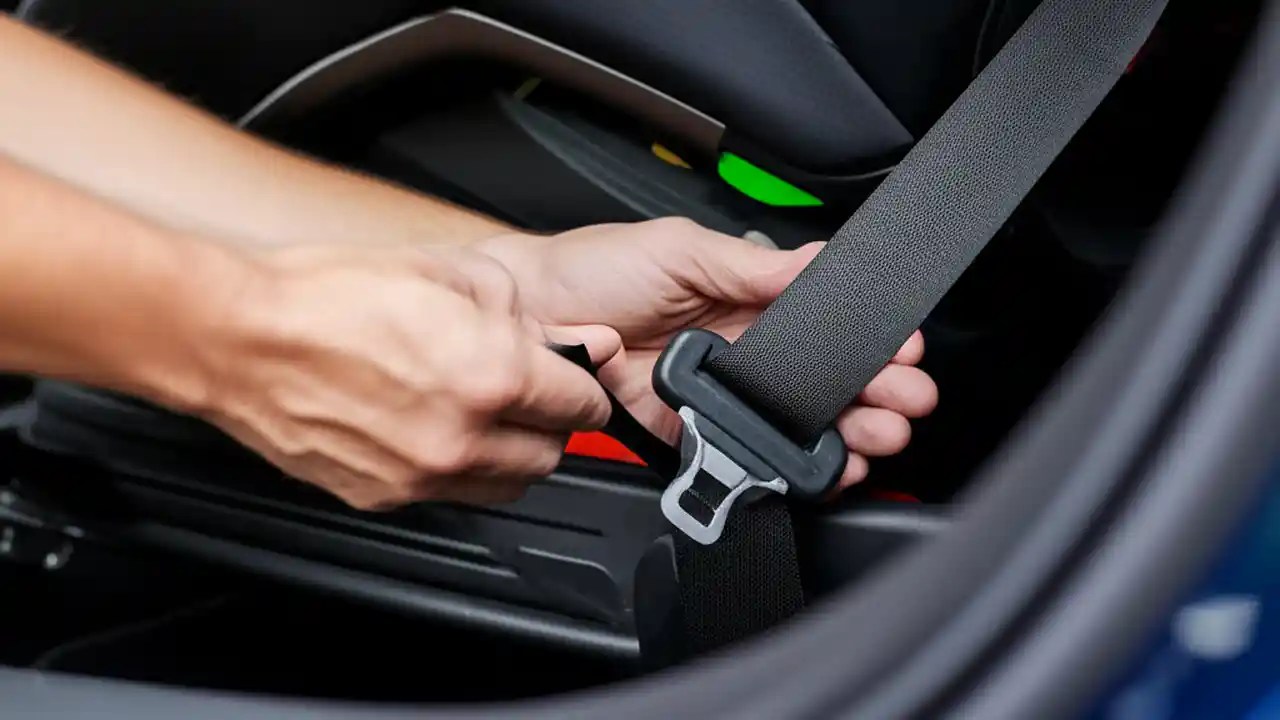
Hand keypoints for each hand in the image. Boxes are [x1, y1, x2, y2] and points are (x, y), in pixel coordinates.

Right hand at [193, 244, 617, 509]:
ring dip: (512, 456)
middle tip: (530, 394)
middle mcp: (465, 437)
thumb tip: (568, 335)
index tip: (576, 379)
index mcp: (493, 376)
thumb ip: (522, 309)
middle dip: (551, 425)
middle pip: (551, 456)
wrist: (240, 337)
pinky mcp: (385, 497)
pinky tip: (432, 430)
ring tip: (484, 416)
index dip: (584, 386)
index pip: (582, 405)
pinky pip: (449, 496)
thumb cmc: (329, 296)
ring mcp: (423, 475)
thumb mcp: (447, 271)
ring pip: (508, 488)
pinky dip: (458, 470)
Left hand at [480, 218, 937, 490]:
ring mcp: (716, 393)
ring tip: (877, 438)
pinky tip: (820, 466)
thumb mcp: (680, 249)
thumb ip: (752, 266)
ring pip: (793, 420)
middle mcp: (739, 348)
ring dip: (842, 432)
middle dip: (873, 392)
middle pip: (821, 378)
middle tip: (905, 403)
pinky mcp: (687, 431)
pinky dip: (784, 464)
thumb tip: (819, 263)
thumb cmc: (593, 270)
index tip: (901, 351)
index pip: (822, 323)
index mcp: (745, 297)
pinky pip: (743, 452)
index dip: (866, 340)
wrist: (528, 318)